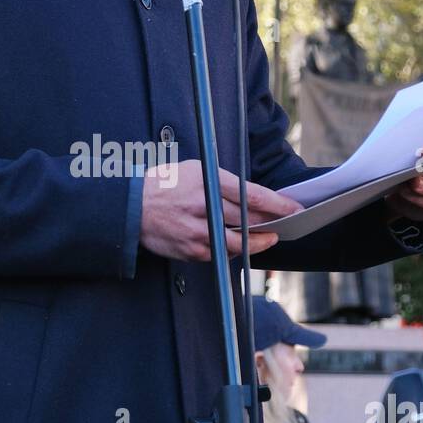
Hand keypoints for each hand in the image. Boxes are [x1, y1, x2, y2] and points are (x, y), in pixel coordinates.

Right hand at [139, 160, 301, 260]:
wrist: (130, 206)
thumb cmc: (163, 184)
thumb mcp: (193, 169)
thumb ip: (222, 182)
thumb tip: (250, 195)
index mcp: (207, 182)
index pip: (252, 194)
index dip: (277, 203)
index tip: (293, 207)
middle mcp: (204, 207)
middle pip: (249, 219)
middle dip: (272, 222)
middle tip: (286, 223)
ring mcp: (197, 231)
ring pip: (238, 241)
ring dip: (258, 242)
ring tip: (269, 238)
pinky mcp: (191, 249)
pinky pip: (220, 253)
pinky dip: (233, 249)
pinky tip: (241, 245)